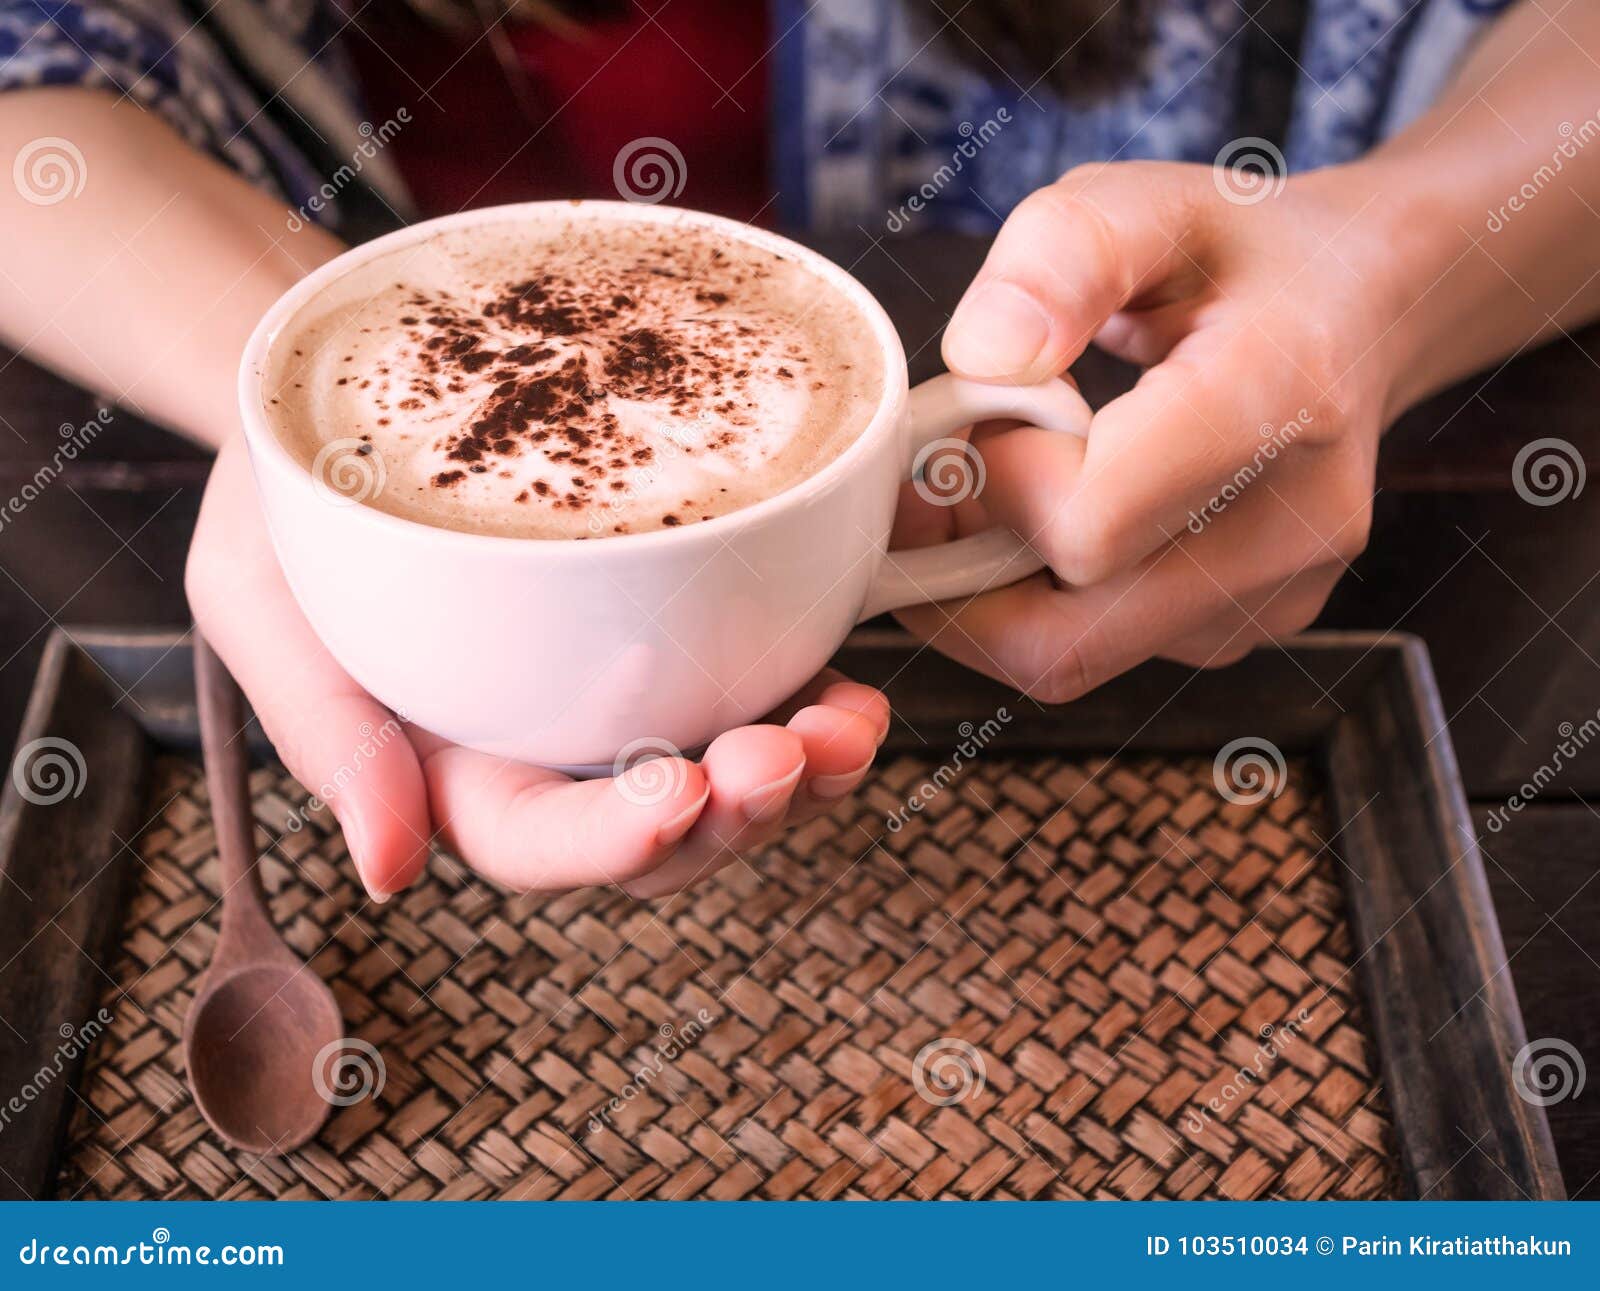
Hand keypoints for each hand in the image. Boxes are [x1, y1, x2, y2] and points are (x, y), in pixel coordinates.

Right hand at [186, 439, 887, 900]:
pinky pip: (760, 686)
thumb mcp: (258, 598)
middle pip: (661, 833)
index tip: (673, 796)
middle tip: (786, 754)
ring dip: (803, 771)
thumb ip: (318, 729)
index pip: (536, 841)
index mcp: (452, 768)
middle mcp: (553, 751)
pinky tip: (853, 681)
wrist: (357, 390)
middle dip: (736, 813)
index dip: (610, 839)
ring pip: (729, 778)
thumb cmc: (294, 497)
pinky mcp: (679, 631)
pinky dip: (813, 694)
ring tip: (850, 727)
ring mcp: (625, 696)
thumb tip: (390, 869)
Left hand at [893, 161, 1398, 697]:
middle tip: (948, 472)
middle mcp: (1292, 529)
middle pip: (1062, 637)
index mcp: (1277, 403)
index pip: (1088, 526)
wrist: (1367, 306)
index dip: (998, 479)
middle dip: (963, 564)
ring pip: (1067, 658)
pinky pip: (1095, 654)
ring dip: (992, 585)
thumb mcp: (1147, 201)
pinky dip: (1036, 598)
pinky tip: (1053, 512)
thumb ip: (1059, 253)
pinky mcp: (1245, 631)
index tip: (991, 407)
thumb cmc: (1240, 253)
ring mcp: (1275, 598)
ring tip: (1007, 478)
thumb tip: (982, 357)